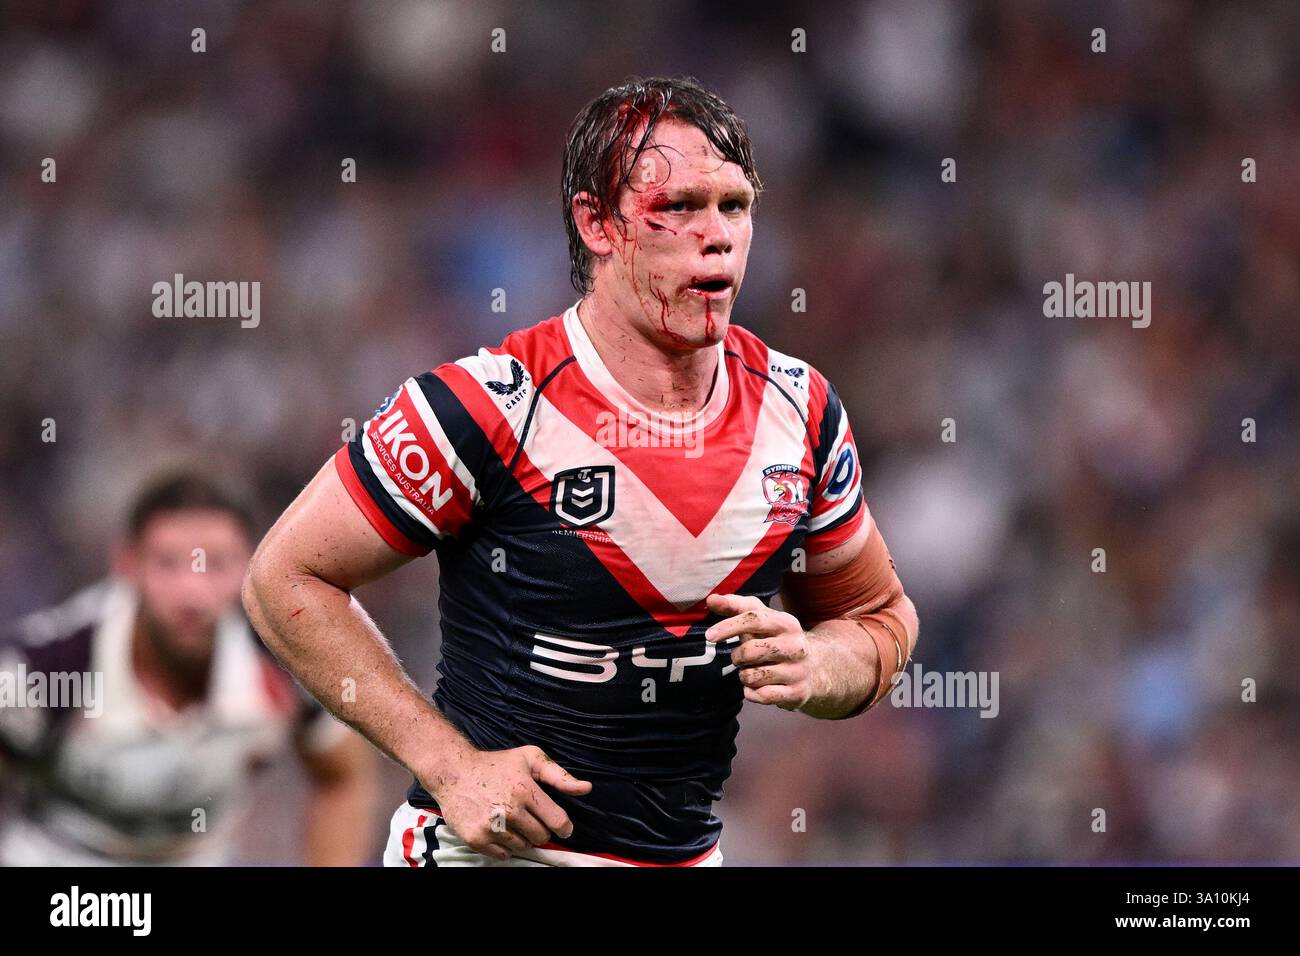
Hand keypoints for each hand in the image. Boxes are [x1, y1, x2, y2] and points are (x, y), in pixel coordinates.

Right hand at [427, 745, 592, 860]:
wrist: (453, 772)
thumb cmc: (495, 764)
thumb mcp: (530, 758)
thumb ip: (559, 775)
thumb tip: (585, 788)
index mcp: (525, 790)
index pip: (557, 821)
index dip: (564, 827)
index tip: (562, 827)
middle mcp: (510, 811)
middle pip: (541, 837)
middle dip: (540, 830)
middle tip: (529, 818)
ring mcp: (492, 827)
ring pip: (523, 846)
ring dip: (522, 837)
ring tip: (511, 820)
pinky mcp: (476, 839)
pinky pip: (504, 854)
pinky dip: (505, 846)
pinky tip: (499, 829)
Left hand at [704, 593, 812, 710]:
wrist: (815, 669)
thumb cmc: (778, 639)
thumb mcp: (763, 619)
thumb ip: (736, 607)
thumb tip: (711, 599)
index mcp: (786, 623)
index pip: (753, 619)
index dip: (728, 626)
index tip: (709, 635)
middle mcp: (795, 646)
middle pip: (749, 651)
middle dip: (738, 656)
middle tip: (742, 657)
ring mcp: (797, 671)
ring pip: (752, 676)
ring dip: (745, 675)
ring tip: (754, 671)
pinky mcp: (797, 693)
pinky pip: (760, 696)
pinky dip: (751, 692)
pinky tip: (758, 686)